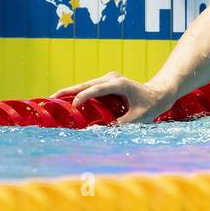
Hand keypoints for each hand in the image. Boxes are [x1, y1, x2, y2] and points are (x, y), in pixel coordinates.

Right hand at [52, 72, 175, 123]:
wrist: (159, 93)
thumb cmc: (151, 105)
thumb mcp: (138, 118)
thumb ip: (121, 125)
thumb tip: (101, 132)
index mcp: (119, 84)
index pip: (96, 89)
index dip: (83, 97)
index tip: (73, 106)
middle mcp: (112, 78)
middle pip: (85, 84)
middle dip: (67, 91)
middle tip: (50, 99)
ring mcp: (108, 79)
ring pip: (85, 84)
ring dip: (69, 92)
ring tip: (52, 99)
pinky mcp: (107, 82)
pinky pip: (89, 87)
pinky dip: (77, 93)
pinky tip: (66, 100)